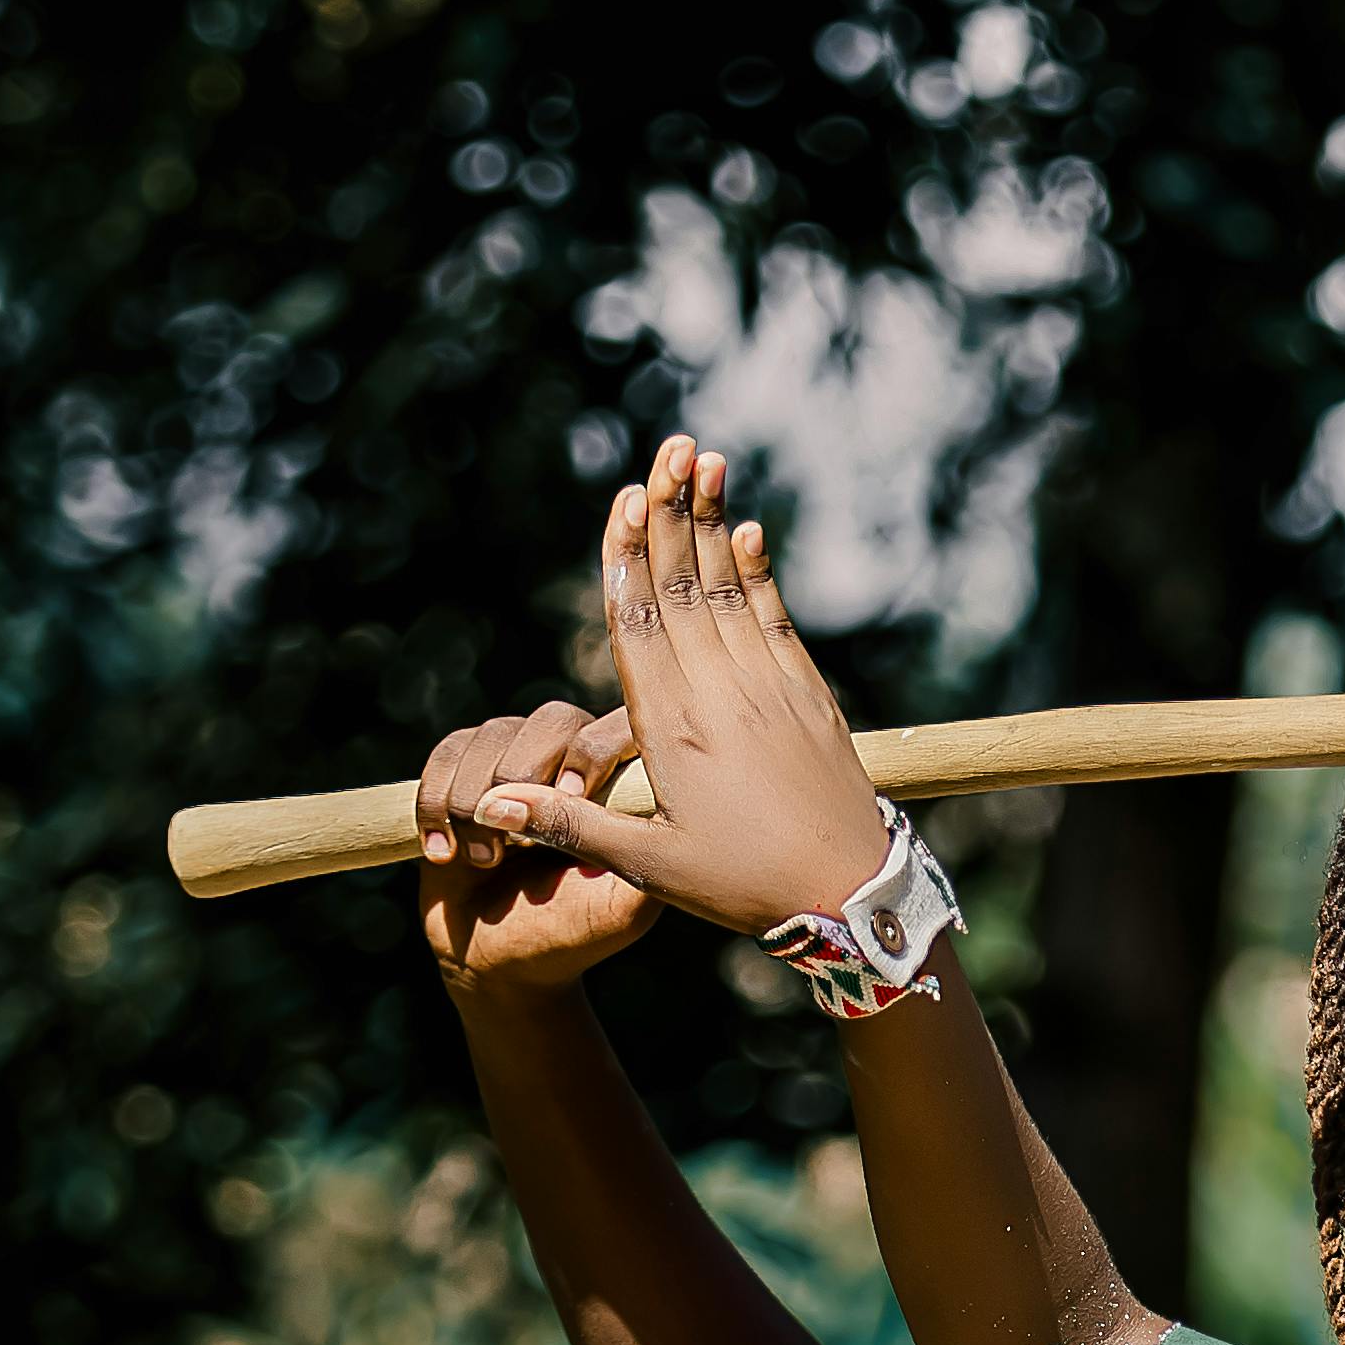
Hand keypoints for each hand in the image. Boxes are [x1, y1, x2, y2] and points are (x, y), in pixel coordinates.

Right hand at [417, 702, 656, 994]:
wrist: (501, 960)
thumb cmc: (572, 934)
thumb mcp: (618, 912)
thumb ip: (634, 862)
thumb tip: (632, 802)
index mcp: (620, 784)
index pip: (615, 729)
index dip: (589, 754)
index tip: (569, 803)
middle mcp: (571, 759)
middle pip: (552, 718)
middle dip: (525, 777)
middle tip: (517, 843)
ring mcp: (514, 759)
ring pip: (491, 734)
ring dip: (477, 800)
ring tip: (487, 861)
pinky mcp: (463, 773)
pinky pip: (444, 755)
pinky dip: (435, 804)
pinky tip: (442, 854)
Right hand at [468, 435, 885, 938]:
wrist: (852, 899)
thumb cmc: (745, 888)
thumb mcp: (650, 867)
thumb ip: (569, 825)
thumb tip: (491, 804)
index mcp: (674, 729)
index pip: (640, 622)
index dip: (629, 554)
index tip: (625, 495)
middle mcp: (723, 694)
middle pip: (685, 587)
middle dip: (674, 513)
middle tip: (672, 446)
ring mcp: (771, 690)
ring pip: (730, 592)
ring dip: (715, 525)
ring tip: (708, 461)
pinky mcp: (810, 699)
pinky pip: (777, 621)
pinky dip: (760, 575)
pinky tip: (749, 535)